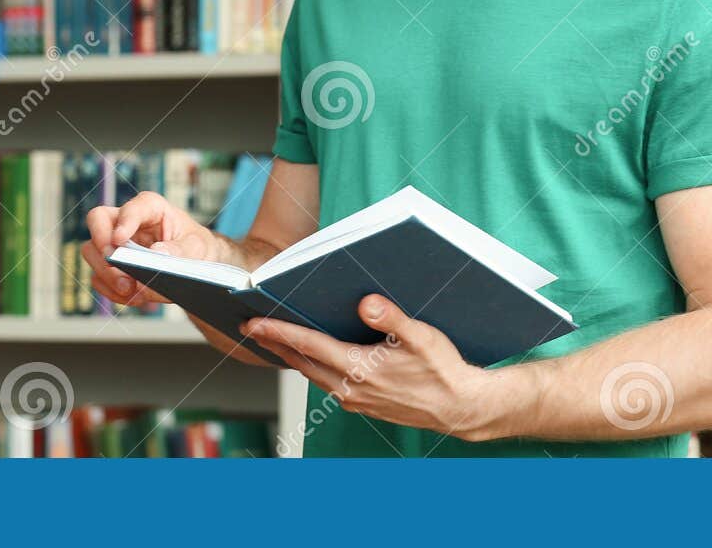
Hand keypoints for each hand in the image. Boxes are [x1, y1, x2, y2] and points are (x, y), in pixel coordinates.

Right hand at [83, 191, 219, 308]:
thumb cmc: (195, 247)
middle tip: (121, 272)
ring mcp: (115, 243)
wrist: (193, 265)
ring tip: (131, 290)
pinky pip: (98, 278)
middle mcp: (127, 221)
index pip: (132, 207)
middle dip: (104, 249)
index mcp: (151, 208)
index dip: (124, 221)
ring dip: (108, 275)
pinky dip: (112, 291)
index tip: (120, 239)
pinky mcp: (110, 266)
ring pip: (92, 252)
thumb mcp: (197, 246)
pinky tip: (134, 297)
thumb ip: (180, 250)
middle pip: (98, 222)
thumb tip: (156, 254)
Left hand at [241, 295, 518, 442]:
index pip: (309, 346)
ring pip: (313, 375)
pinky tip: (314, 358)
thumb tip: (365, 302)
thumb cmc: (443, 371)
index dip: (279, 332)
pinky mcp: (363, 404)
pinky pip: (327, 383)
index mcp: (360, 369)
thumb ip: (391, 318)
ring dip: (292, 357)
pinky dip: (313, 368)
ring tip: (276, 339)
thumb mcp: (422, 337)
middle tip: (252, 327)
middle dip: (275, 343)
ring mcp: (355, 400)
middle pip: (302, 362)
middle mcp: (351, 389)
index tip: (253, 323)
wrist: (459, 408)